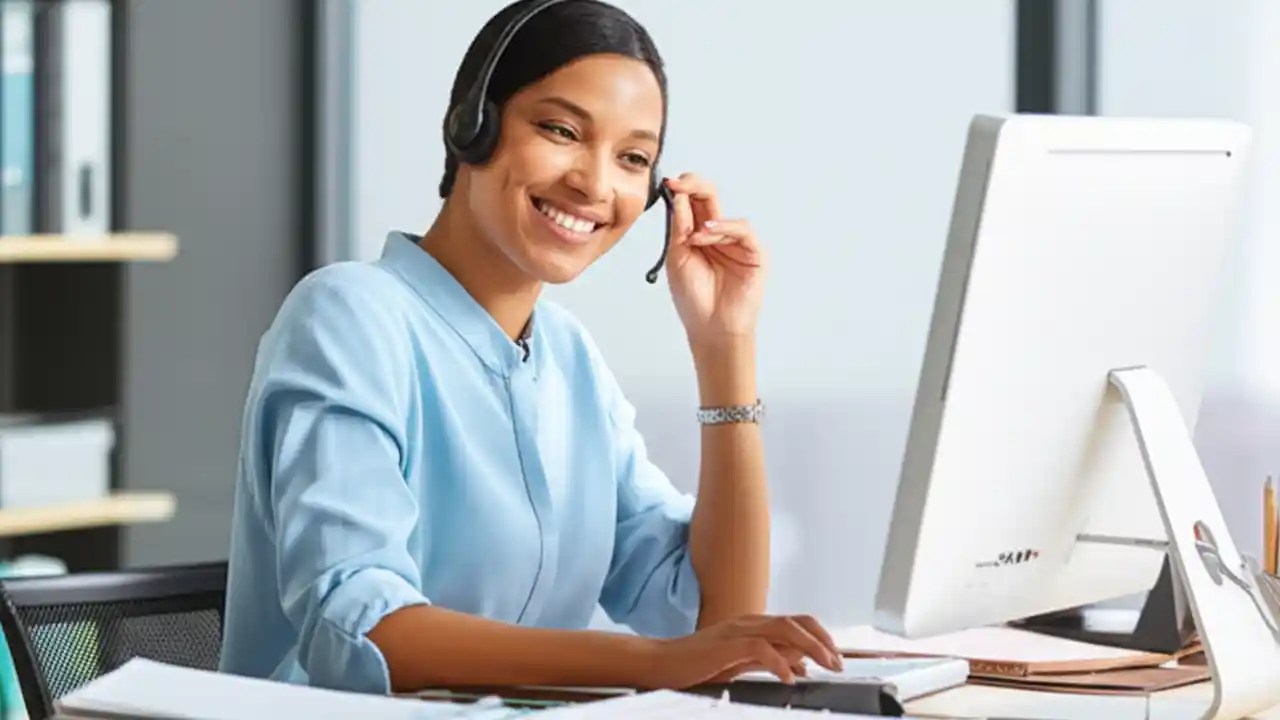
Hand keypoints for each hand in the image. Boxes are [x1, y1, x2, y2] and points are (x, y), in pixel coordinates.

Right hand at [636, 614, 843, 689]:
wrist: (661, 663)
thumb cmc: (696, 665)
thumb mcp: (740, 664)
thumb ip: (768, 660)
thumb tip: (799, 665)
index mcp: (753, 625)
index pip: (795, 622)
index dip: (820, 637)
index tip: (834, 657)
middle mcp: (748, 622)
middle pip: (797, 621)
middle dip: (823, 640)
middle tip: (838, 663)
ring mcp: (737, 630)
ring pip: (785, 629)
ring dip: (811, 647)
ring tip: (825, 666)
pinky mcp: (726, 645)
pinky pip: (760, 648)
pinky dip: (780, 662)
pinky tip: (789, 678)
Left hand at [663, 174, 765, 345]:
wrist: (710, 328)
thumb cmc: (694, 299)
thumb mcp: (677, 256)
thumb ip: (679, 226)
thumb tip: (677, 195)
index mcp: (697, 235)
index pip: (692, 202)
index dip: (682, 189)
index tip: (668, 184)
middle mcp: (717, 235)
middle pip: (709, 197)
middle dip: (693, 186)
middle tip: (679, 184)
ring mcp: (736, 243)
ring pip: (724, 212)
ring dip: (705, 219)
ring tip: (693, 237)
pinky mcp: (754, 253)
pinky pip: (743, 229)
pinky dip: (725, 228)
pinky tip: (708, 235)